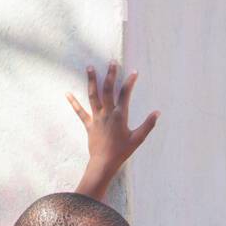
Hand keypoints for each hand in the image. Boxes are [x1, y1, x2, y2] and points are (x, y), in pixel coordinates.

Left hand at [67, 61, 158, 179]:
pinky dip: (73, 102)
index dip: (130, 82)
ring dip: (91, 81)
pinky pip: (80, 112)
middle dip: (110, 75)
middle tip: (112, 62)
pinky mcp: (89, 124)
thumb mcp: (137, 139)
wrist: (103, 163)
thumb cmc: (121, 152)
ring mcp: (96, 118)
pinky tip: (67, 93)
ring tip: (89, 67)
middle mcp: (107, 113)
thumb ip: (148, 125)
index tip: (134, 72)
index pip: (125, 94)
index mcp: (119, 115)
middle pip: (108, 90)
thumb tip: (158, 112)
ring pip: (93, 96)